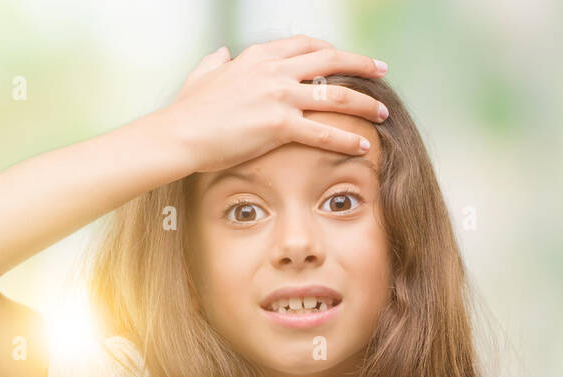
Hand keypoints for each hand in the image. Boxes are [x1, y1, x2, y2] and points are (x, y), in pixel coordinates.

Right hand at [156, 35, 388, 173]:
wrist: (180, 134)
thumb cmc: (187, 111)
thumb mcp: (202, 75)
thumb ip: (216, 63)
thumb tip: (221, 54)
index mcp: (258, 57)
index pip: (305, 45)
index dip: (330, 50)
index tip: (346, 58)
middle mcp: (274, 70)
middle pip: (330, 61)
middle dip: (361, 65)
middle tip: (382, 72)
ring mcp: (279, 96)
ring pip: (336, 95)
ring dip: (365, 104)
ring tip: (383, 113)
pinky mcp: (279, 125)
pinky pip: (323, 131)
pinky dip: (346, 138)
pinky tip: (362, 145)